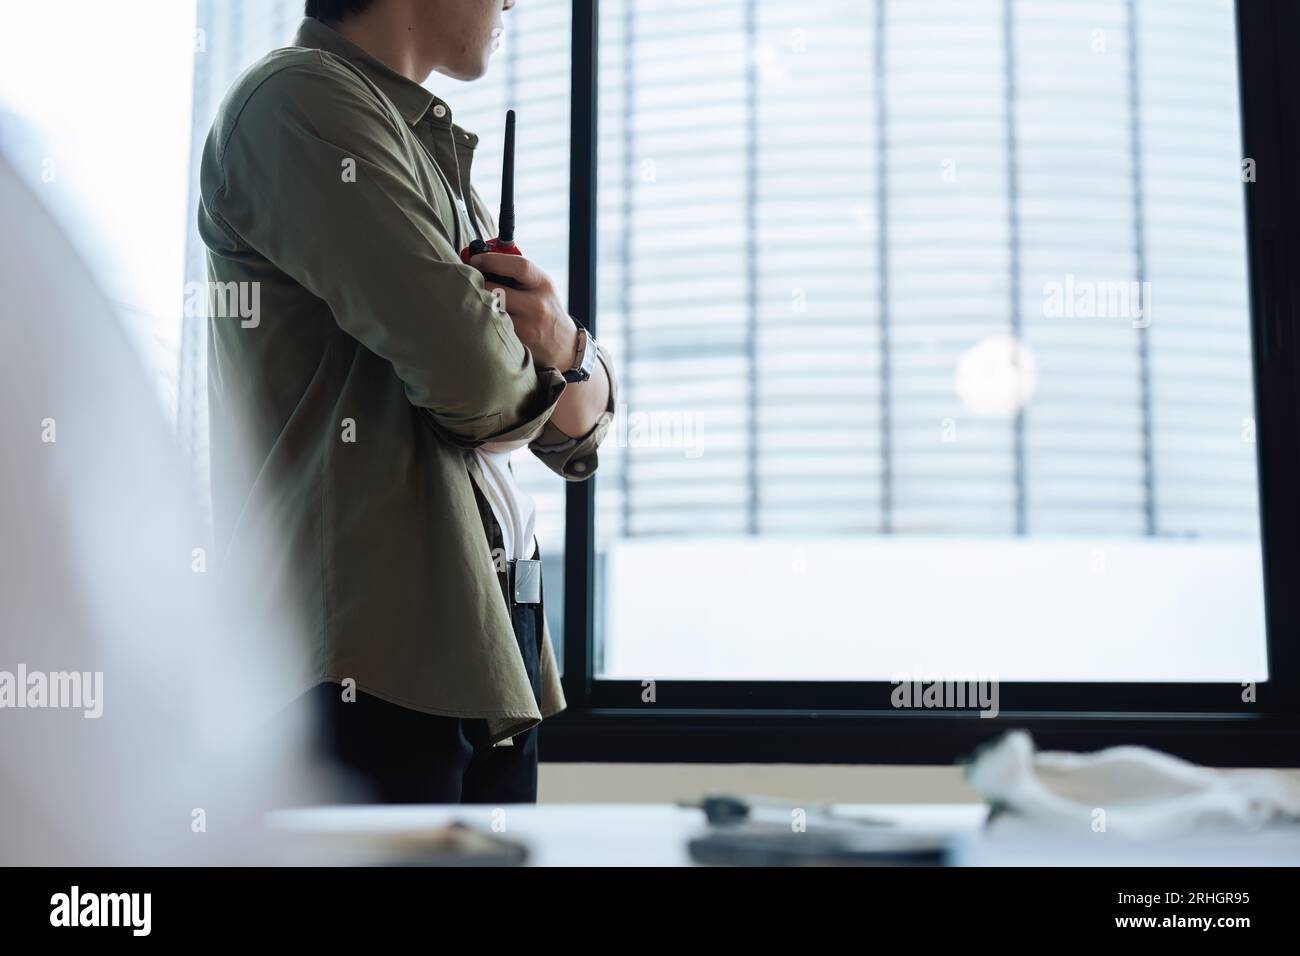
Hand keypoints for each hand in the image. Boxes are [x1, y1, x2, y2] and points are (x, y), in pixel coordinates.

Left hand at [470, 252, 578, 370]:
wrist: (562, 344)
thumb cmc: (545, 308)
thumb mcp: (542, 286)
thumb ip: (518, 272)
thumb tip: (483, 259)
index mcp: (543, 284)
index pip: (518, 267)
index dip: (492, 260)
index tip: (475, 259)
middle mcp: (537, 305)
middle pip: (497, 290)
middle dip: (478, 283)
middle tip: (468, 281)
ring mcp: (527, 326)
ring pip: (491, 310)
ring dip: (478, 303)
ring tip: (474, 299)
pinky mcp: (517, 343)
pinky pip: (492, 327)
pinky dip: (483, 320)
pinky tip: (482, 318)